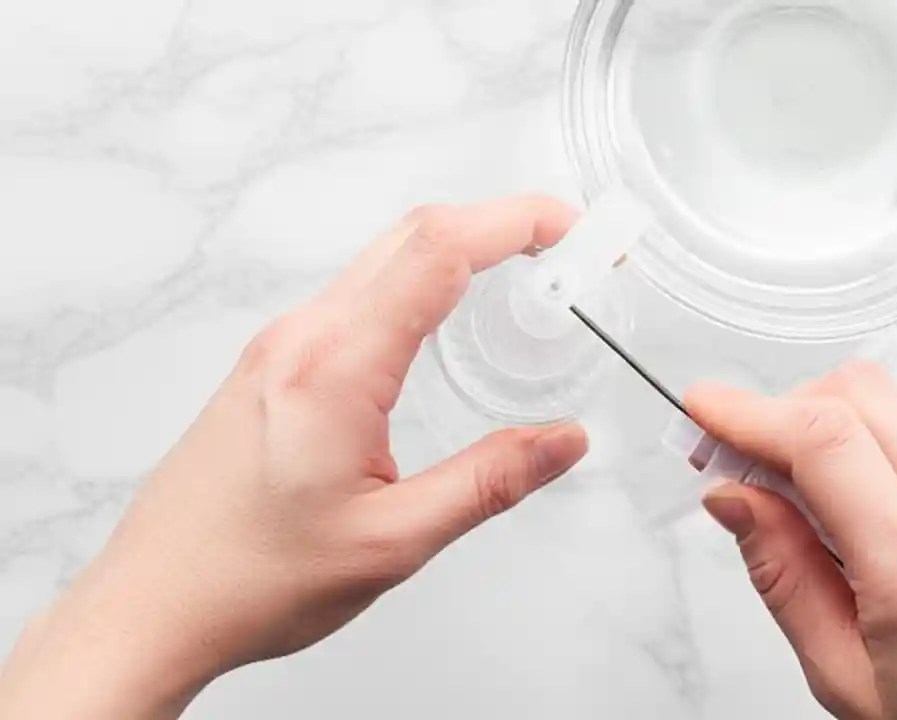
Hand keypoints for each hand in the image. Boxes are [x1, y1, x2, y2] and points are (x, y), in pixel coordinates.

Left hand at [0, 196, 589, 719]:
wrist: (152, 605)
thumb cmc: (250, 579)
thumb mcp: (392, 541)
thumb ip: (489, 482)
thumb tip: (563, 440)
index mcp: (334, 367)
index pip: (439, 251)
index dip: (517, 222)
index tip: (572, 232)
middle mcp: (302, 338)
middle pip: (414, 233)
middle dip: (499, 222)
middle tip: (564, 246)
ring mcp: (282, 346)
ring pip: (382, 258)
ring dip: (458, 248)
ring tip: (522, 275)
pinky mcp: (273, 365)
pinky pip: (357, 293)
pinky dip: (418, 280)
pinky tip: (443, 317)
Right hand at [688, 364, 896, 719]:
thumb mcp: (844, 676)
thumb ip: (783, 574)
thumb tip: (733, 498)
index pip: (824, 440)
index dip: (748, 412)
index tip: (702, 409)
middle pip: (859, 395)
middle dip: (780, 409)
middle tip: (733, 457)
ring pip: (893, 403)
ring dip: (825, 423)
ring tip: (789, 488)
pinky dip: (872, 441)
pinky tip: (851, 496)